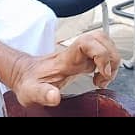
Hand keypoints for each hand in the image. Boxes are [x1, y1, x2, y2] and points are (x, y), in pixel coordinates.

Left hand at [4, 30, 119, 107]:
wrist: (23, 74)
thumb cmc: (27, 82)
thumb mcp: (31, 91)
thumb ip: (42, 93)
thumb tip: (54, 97)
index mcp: (65, 59)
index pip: (87, 42)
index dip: (101, 54)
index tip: (103, 72)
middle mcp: (74, 54)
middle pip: (100, 38)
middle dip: (111, 56)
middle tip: (105, 75)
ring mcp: (79, 56)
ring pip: (103, 42)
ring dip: (111, 59)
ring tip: (104, 76)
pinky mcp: (81, 61)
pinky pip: (101, 53)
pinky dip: (108, 64)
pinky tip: (101, 77)